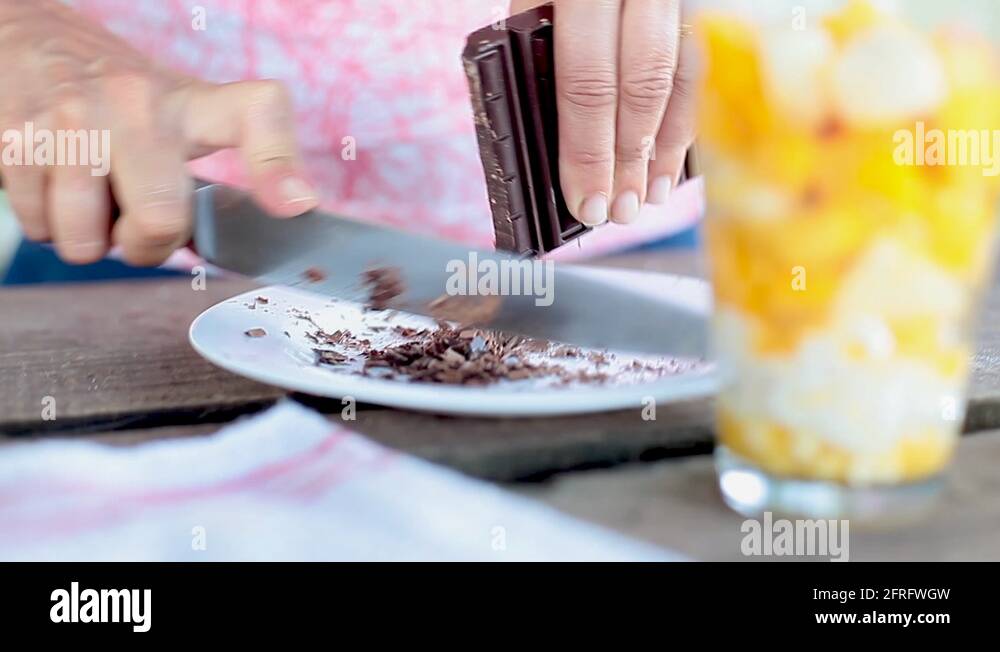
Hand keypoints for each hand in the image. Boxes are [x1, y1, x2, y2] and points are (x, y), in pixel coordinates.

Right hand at [0, 0, 318, 265]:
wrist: (29, 42)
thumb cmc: (122, 103)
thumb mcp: (187, 118)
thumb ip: (228, 174)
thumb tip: (288, 214)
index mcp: (194, 103)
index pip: (258, 114)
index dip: (278, 168)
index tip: (295, 209)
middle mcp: (138, 102)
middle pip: (159, 223)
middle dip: (143, 245)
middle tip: (133, 217)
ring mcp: (75, 117)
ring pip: (87, 242)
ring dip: (88, 236)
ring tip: (91, 191)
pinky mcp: (18, 135)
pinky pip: (40, 229)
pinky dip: (46, 222)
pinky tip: (54, 179)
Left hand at [510, 0, 696, 224]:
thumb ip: (538, 51)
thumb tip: (551, 137)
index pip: (586, 82)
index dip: (587, 151)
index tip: (582, 200)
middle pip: (639, 87)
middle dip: (627, 160)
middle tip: (617, 211)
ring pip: (678, 76)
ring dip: (664, 145)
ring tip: (648, 195)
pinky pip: (696, 60)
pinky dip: (684, 112)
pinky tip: (673, 151)